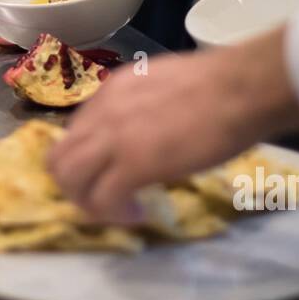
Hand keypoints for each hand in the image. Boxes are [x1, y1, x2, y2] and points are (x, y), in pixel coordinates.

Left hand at [48, 28, 298, 222]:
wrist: (239, 89)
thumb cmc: (221, 84)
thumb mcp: (164, 84)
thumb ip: (144, 105)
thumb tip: (150, 128)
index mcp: (112, 91)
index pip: (75, 131)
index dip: (87, 158)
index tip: (109, 173)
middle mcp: (103, 113)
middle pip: (59, 158)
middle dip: (75, 186)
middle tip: (104, 199)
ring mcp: (113, 139)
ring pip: (68, 180)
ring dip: (87, 202)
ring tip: (116, 210)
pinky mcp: (132, 166)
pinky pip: (101, 200)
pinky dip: (113, 215)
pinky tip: (137, 214)